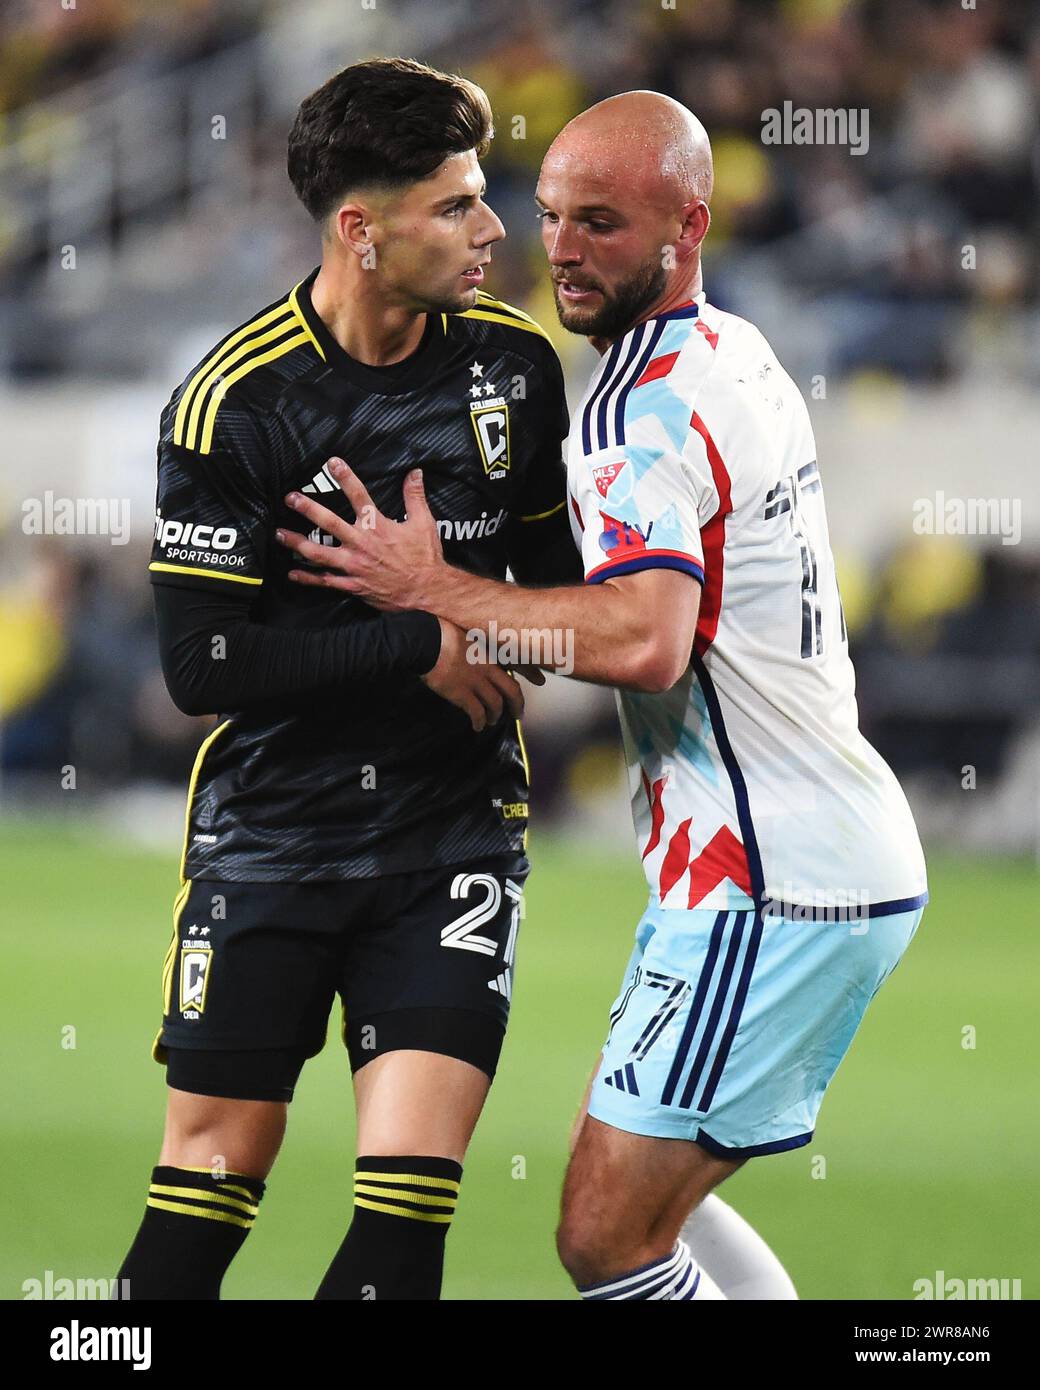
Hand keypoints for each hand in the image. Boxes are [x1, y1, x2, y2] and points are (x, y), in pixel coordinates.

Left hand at [275, 458, 443, 611]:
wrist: (426, 591)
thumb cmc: (425, 558)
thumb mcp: (423, 523)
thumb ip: (415, 497)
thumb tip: (415, 472)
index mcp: (377, 526)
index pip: (359, 495)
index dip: (345, 477)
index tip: (332, 462)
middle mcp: (361, 543)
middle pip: (328, 522)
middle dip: (307, 508)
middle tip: (291, 498)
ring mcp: (354, 565)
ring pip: (319, 553)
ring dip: (297, 543)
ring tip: (280, 534)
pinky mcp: (353, 584)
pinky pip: (325, 581)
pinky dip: (308, 578)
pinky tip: (292, 573)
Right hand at [422, 618, 524, 731]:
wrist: (425, 639)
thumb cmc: (439, 631)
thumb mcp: (465, 632)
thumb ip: (475, 643)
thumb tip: (475, 649)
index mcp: (490, 650)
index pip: (518, 661)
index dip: (531, 672)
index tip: (541, 679)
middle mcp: (487, 667)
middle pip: (512, 690)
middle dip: (517, 704)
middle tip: (518, 714)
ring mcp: (476, 681)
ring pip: (496, 704)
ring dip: (495, 716)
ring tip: (491, 721)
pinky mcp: (462, 693)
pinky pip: (477, 712)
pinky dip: (479, 722)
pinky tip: (476, 727)